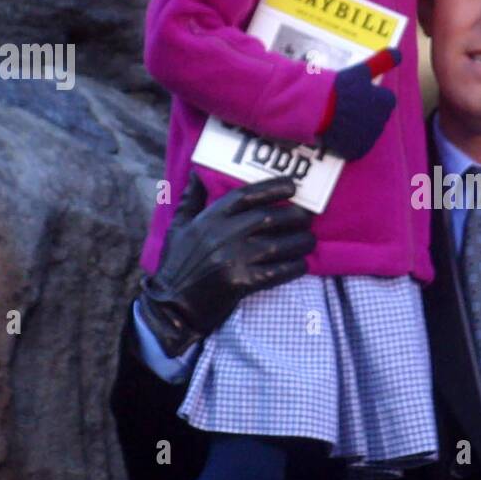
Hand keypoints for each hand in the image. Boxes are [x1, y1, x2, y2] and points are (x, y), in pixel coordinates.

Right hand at [137, 173, 315, 357]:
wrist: (172, 307)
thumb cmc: (177, 264)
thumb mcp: (178, 227)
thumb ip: (192, 199)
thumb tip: (197, 173)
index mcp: (210, 219)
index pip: (247, 195)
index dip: (273, 187)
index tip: (292, 187)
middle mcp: (223, 235)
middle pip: (269, 218)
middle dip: (295, 217)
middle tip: (307, 219)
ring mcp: (233, 259)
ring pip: (279, 244)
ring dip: (300, 242)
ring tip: (308, 241)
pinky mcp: (241, 282)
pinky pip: (278, 271)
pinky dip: (294, 267)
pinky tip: (301, 264)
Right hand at [317, 47, 400, 160]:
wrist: (317, 108)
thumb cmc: (339, 87)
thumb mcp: (361, 71)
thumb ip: (382, 62)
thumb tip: (398, 53)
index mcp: (386, 102)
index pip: (385, 100)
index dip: (370, 96)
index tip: (356, 94)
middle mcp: (382, 122)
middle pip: (376, 116)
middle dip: (364, 112)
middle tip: (344, 105)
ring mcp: (369, 138)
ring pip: (365, 131)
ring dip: (356, 126)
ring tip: (337, 117)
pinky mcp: (356, 150)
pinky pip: (354, 146)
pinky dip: (347, 141)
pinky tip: (336, 131)